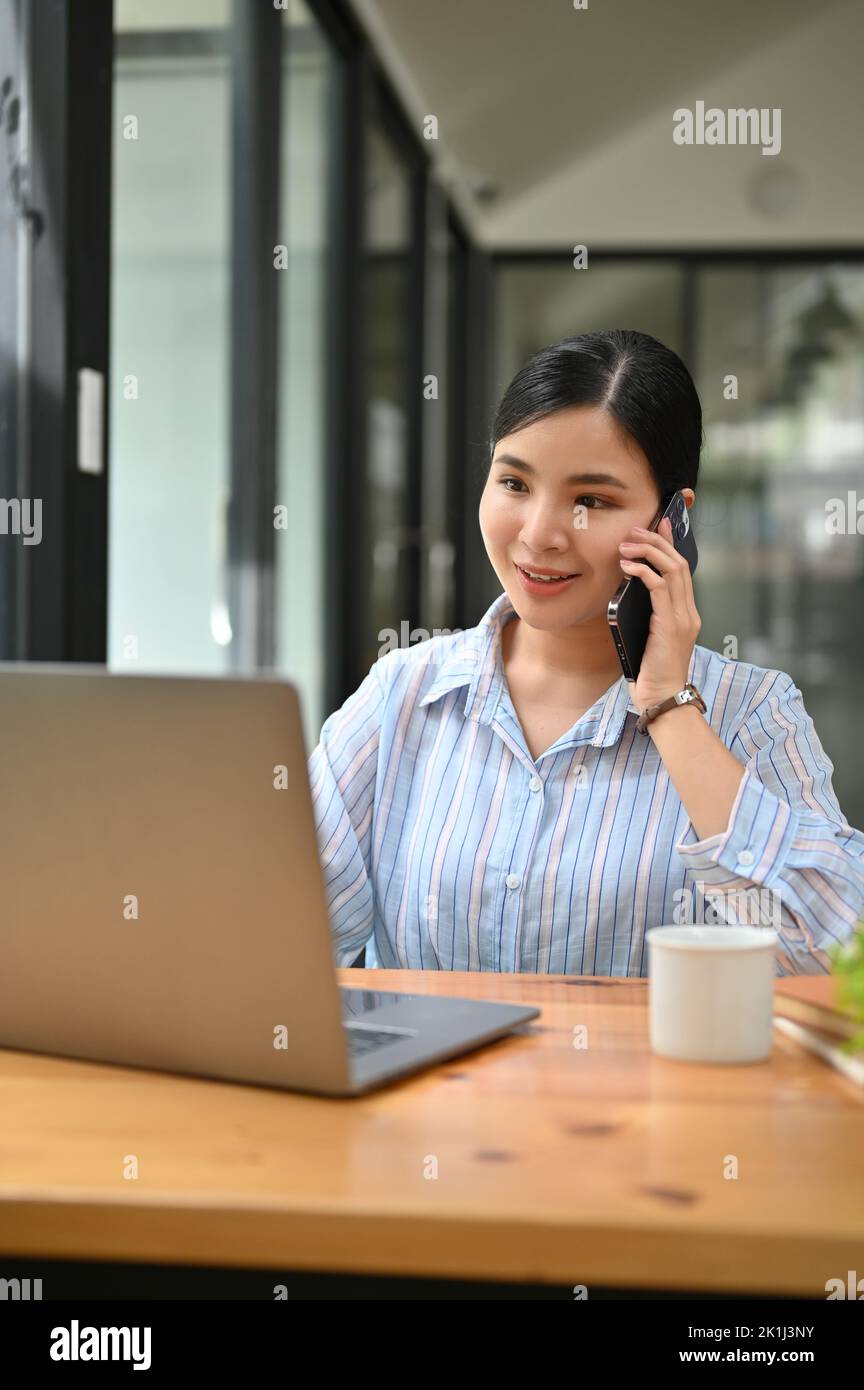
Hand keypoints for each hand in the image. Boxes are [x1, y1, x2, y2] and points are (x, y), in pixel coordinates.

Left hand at [618, 515, 700, 708]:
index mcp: (685, 614)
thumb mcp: (647, 638)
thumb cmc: (650, 673)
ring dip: (649, 552)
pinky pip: (660, 587)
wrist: (662, 698)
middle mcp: (689, 612)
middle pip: (679, 563)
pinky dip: (644, 572)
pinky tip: (627, 567)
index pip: (681, 569)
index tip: (657, 525)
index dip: (670, 544)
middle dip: (657, 541)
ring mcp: (683, 618)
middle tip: (634, 530)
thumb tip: (625, 591)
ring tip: (626, 544)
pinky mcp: (672, 625)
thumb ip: (645, 616)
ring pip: (673, 570)